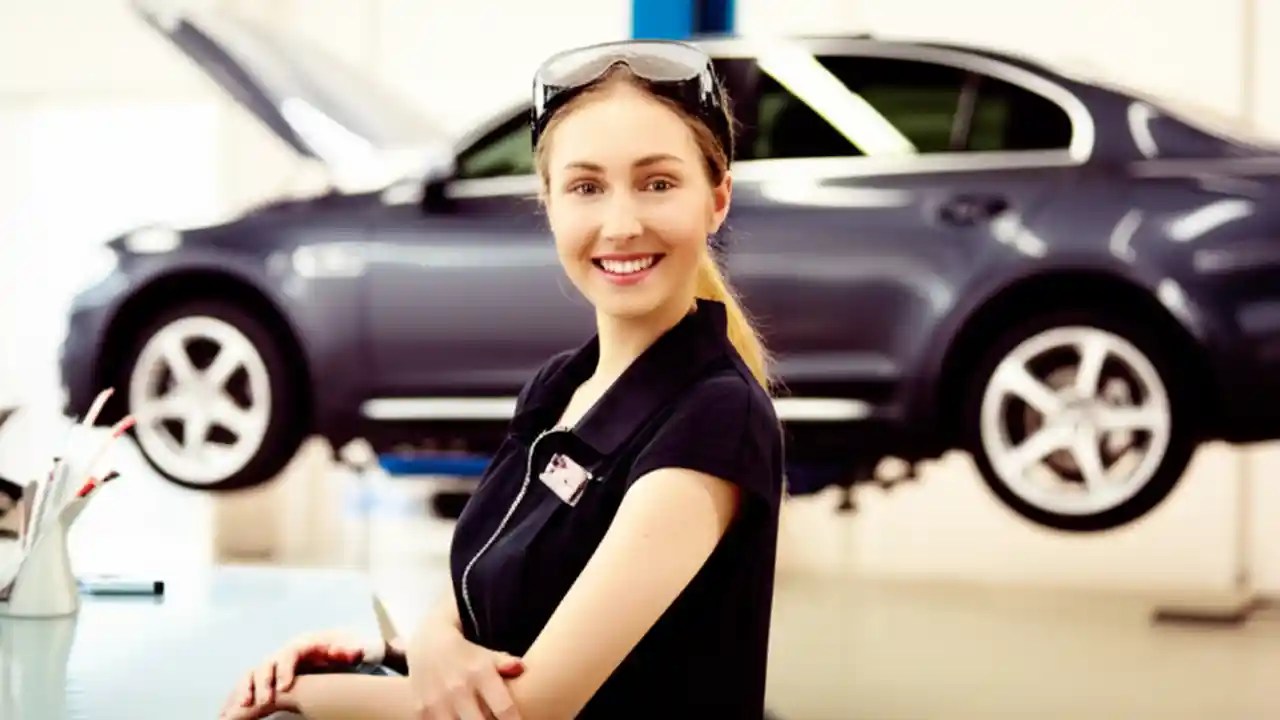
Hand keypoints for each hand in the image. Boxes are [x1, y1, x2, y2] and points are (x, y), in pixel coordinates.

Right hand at [219, 629, 370, 717]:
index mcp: (301, 645)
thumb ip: (350, 650)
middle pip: (266, 664)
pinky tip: (226, 712)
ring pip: (251, 674)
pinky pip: (246, 685)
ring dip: (244, 689)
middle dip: (263, 683)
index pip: (289, 654)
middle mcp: (282, 653)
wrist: (330, 647)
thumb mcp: (348, 648)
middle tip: (263, 702)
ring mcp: (271, 665)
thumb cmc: (339, 649)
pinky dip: (235, 697)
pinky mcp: (266, 677)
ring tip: (241, 707)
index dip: (284, 669)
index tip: (284, 687)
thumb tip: (354, 651)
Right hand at [405, 622, 524, 719]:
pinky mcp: (420, 713)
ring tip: (477, 717)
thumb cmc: (466, 656)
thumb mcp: (489, 656)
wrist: (427, 645)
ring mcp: (436, 702)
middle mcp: (458, 688)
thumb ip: (508, 665)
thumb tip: (521, 668)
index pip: (505, 708)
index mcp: (480, 673)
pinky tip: (458, 717)